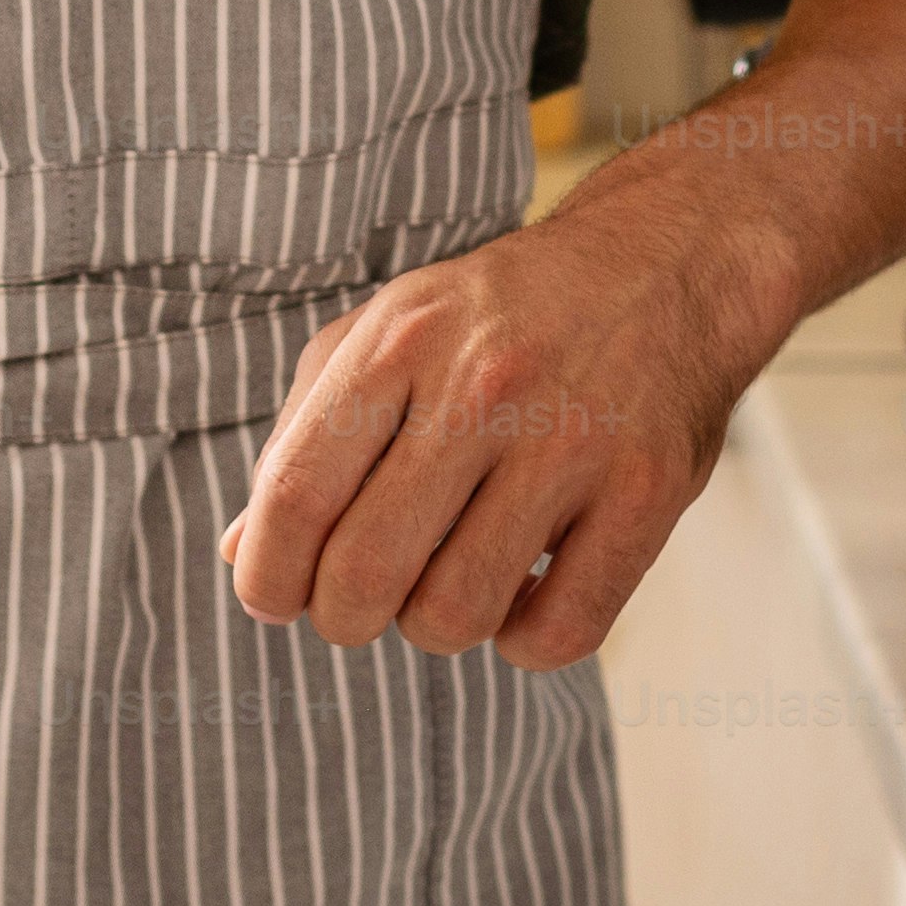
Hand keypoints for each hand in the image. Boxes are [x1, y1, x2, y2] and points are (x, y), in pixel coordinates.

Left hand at [220, 188, 778, 668]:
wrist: (665, 264)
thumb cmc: (501, 315)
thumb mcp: (386, 332)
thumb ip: (303, 435)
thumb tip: (240, 553)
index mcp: (402, 340)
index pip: (296, 495)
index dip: (267, 574)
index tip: (273, 594)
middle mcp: (484, 386)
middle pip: (365, 572)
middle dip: (341, 616)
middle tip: (357, 603)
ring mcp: (571, 441)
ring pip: (456, 613)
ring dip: (434, 624)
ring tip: (447, 582)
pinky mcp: (646, 492)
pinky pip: (559, 630)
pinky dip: (524, 641)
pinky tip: (522, 595)